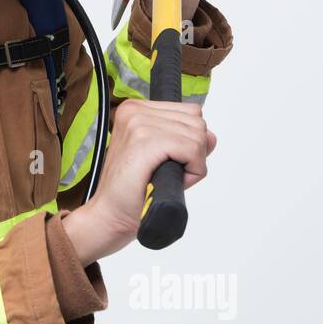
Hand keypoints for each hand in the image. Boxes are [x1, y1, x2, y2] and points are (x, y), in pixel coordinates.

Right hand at [61, 99, 215, 263]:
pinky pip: (192, 149)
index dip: (189, 141)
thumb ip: (187, 141)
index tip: (167, 160)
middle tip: (167, 171)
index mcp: (135, 109)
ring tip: (166, 176)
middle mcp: (135, 111)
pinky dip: (193, 170)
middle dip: (193, 152)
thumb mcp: (162, 157)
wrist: (110, 214)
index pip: (189, 112)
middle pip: (196, 122)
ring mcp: (139, 124)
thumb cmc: (132, 190)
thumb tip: (212, 136)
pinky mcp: (146, 141)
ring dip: (192, 163)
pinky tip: (172, 179)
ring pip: (197, 136)